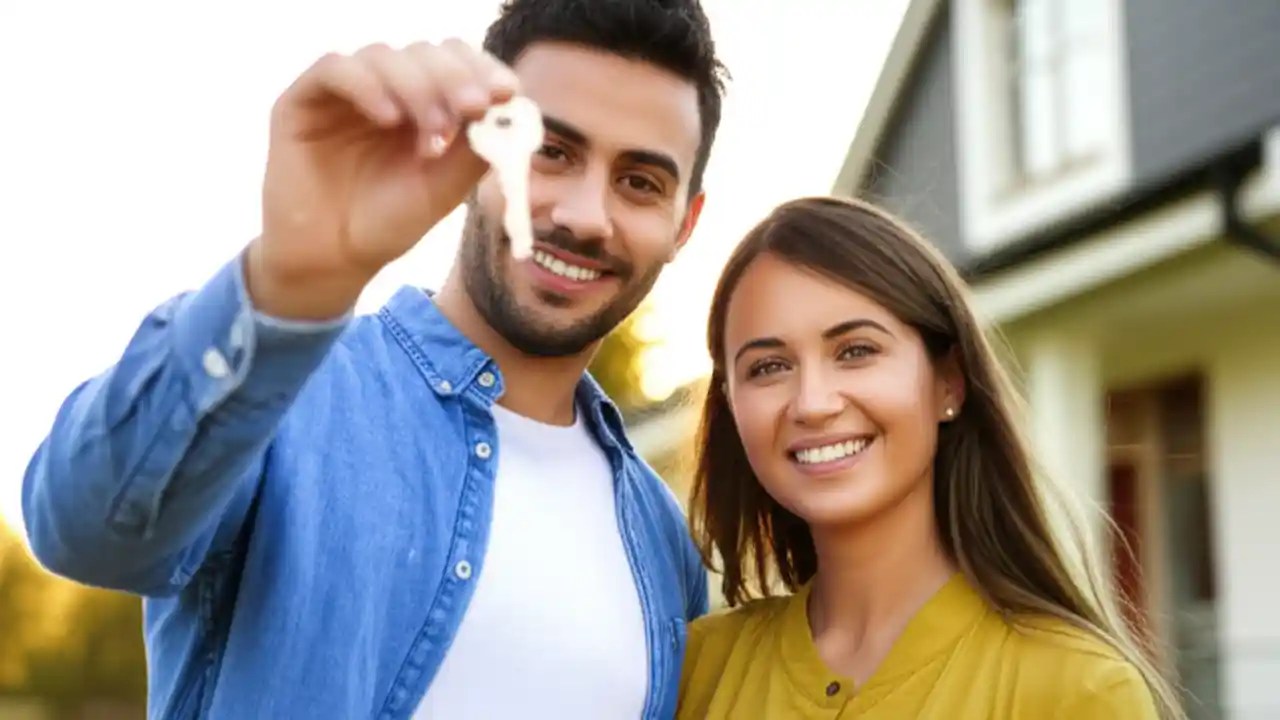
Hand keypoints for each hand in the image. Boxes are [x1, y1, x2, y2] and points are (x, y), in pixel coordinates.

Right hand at [247, 40, 519, 318]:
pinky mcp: (304, 99)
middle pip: (424, 52)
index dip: (482, 69)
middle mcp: (385, 89)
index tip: (506, 92)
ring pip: (384, 56)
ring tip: (432, 133)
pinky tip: (388, 118)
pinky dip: (367, 86)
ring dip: (417, 87)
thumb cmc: (387, 223)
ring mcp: (345, 92)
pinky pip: (335, 69)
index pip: (455, 62)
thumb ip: (474, 150)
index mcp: (423, 103)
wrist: (333, 259)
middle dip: (455, 77)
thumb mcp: (443, 189)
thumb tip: (509, 111)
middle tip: (474, 106)